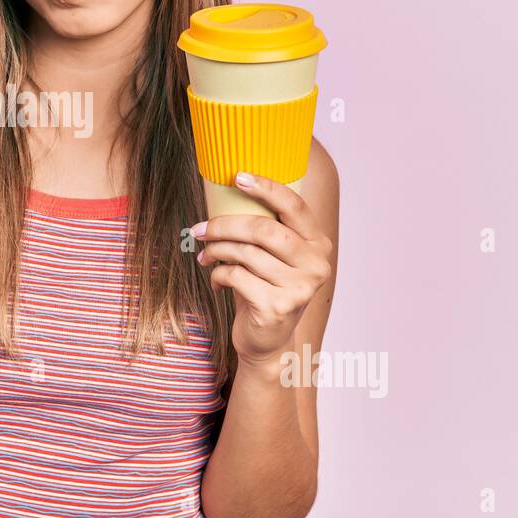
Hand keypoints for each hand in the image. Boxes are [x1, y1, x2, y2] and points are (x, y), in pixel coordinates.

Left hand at [191, 172, 333, 366]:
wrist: (267, 341)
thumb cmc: (265, 289)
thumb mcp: (272, 257)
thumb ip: (265, 230)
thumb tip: (228, 192)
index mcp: (318, 244)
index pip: (294, 206)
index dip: (266, 187)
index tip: (237, 177)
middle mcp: (316, 265)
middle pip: (263, 229)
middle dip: (224, 225)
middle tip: (199, 229)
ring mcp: (300, 288)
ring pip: (245, 253)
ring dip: (216, 251)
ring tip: (205, 256)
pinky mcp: (278, 307)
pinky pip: (236, 276)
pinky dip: (218, 275)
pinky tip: (216, 281)